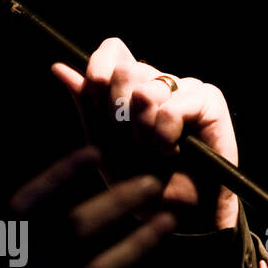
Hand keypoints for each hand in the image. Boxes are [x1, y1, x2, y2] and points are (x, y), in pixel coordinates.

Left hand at [50, 37, 239, 233]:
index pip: (111, 52)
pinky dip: (166, 135)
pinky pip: (172, 108)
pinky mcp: (208, 100)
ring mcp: (184, 88)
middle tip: (135, 142)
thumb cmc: (140, 183)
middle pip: (125, 70)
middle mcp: (158, 81)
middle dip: (119, 114)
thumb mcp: (103, 144)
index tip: (106, 114)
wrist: (176, 216)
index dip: (100, 74)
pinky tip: (176, 151)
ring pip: (146, 90)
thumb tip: (58, 67)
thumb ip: (85, 104)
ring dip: (143, 130)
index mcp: (131, 86)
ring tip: (157, 150)